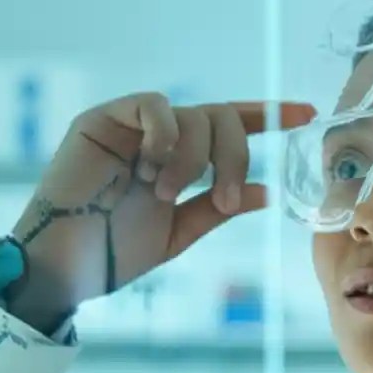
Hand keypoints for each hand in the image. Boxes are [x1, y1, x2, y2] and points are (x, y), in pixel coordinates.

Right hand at [8, 93, 316, 332]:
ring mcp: (131, 127)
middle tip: (225, 198)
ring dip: (195, 157)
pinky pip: (153, 105)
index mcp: (180, 162)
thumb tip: (267, 192)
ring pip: (193, 114)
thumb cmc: (111, 253)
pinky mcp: (103, 119)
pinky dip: (165, 134)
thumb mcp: (176, 234)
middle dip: (235, 157)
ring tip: (168, 194)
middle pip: (221, 119)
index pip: (230, 127)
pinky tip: (153, 167)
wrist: (64, 268)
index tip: (309, 114)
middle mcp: (159, 139)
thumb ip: (216, 209)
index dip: (269, 116)